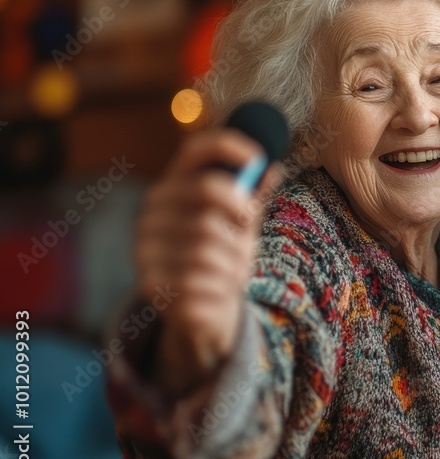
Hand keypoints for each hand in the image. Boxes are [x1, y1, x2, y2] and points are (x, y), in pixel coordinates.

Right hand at [133, 129, 279, 395]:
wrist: (202, 312)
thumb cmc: (223, 257)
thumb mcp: (239, 225)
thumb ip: (251, 197)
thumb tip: (274, 167)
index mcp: (171, 190)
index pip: (194, 151)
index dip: (228, 146)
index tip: (260, 157)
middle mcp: (151, 213)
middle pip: (206, 189)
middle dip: (240, 208)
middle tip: (248, 225)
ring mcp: (145, 248)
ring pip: (209, 238)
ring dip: (235, 257)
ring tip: (234, 269)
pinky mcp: (150, 283)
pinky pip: (202, 276)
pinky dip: (223, 284)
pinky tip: (219, 289)